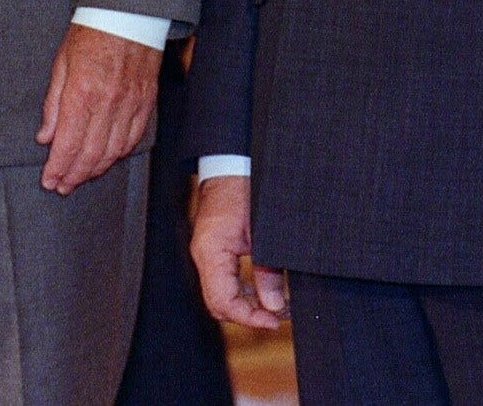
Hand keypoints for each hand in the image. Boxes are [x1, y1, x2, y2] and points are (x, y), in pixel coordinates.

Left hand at [35, 22, 158, 194]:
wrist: (129, 13)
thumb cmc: (91, 33)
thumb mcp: (61, 63)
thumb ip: (53, 104)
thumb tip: (45, 137)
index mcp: (82, 93)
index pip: (68, 144)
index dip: (57, 168)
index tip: (49, 181)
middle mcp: (108, 103)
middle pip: (91, 155)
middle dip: (74, 176)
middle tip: (62, 186)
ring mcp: (131, 104)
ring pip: (113, 152)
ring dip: (95, 170)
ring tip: (81, 177)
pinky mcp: (146, 102)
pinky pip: (133, 138)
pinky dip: (119, 154)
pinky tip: (107, 159)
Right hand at [189, 174, 287, 329]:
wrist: (233, 162)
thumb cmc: (247, 187)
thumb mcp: (264, 233)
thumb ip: (268, 271)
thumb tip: (275, 306)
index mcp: (211, 251)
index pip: (223, 302)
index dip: (250, 317)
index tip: (274, 321)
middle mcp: (203, 255)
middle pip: (219, 303)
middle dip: (248, 314)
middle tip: (279, 316)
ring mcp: (206, 251)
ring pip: (221, 294)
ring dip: (247, 303)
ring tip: (276, 305)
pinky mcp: (213, 247)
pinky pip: (223, 279)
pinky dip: (242, 289)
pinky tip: (263, 288)